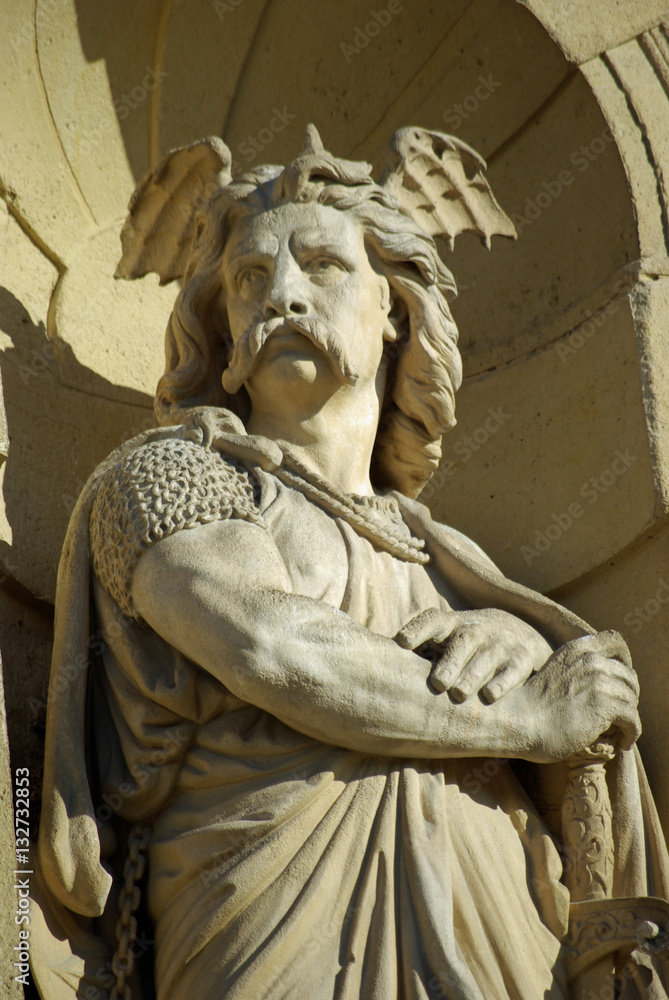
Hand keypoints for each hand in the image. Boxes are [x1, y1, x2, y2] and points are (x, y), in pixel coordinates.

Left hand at [395, 606, 552, 702]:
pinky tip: (490, 696)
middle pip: (463, 641)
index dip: (417, 629)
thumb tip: (375, 670)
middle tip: (438, 684)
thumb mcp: (444, 640)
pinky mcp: (521, 659)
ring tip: (459, 694)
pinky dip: (503, 683)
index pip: (432, 620)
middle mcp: (476, 631)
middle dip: (450, 662)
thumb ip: (417, 651)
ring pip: (487, 657)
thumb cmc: (465, 644)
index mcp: (450, 625)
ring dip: (473, 675)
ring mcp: (500, 644)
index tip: (401, 642)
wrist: (520, 632)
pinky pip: (513, 670)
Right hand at [519, 631, 640, 761]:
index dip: (625, 659)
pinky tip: (623, 743)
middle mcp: (590, 660)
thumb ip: (576, 670)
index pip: (615, 641)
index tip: (621, 678)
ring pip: (632, 699)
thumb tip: (600, 683)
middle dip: (629, 695)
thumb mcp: (554, 674)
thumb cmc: (531, 706)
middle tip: (620, 714)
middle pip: (629, 675)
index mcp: (576, 648)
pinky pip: (633, 719)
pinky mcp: (602, 706)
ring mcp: (597, 681)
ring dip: (629, 717)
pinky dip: (632, 733)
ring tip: (621, 732)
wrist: (516, 721)